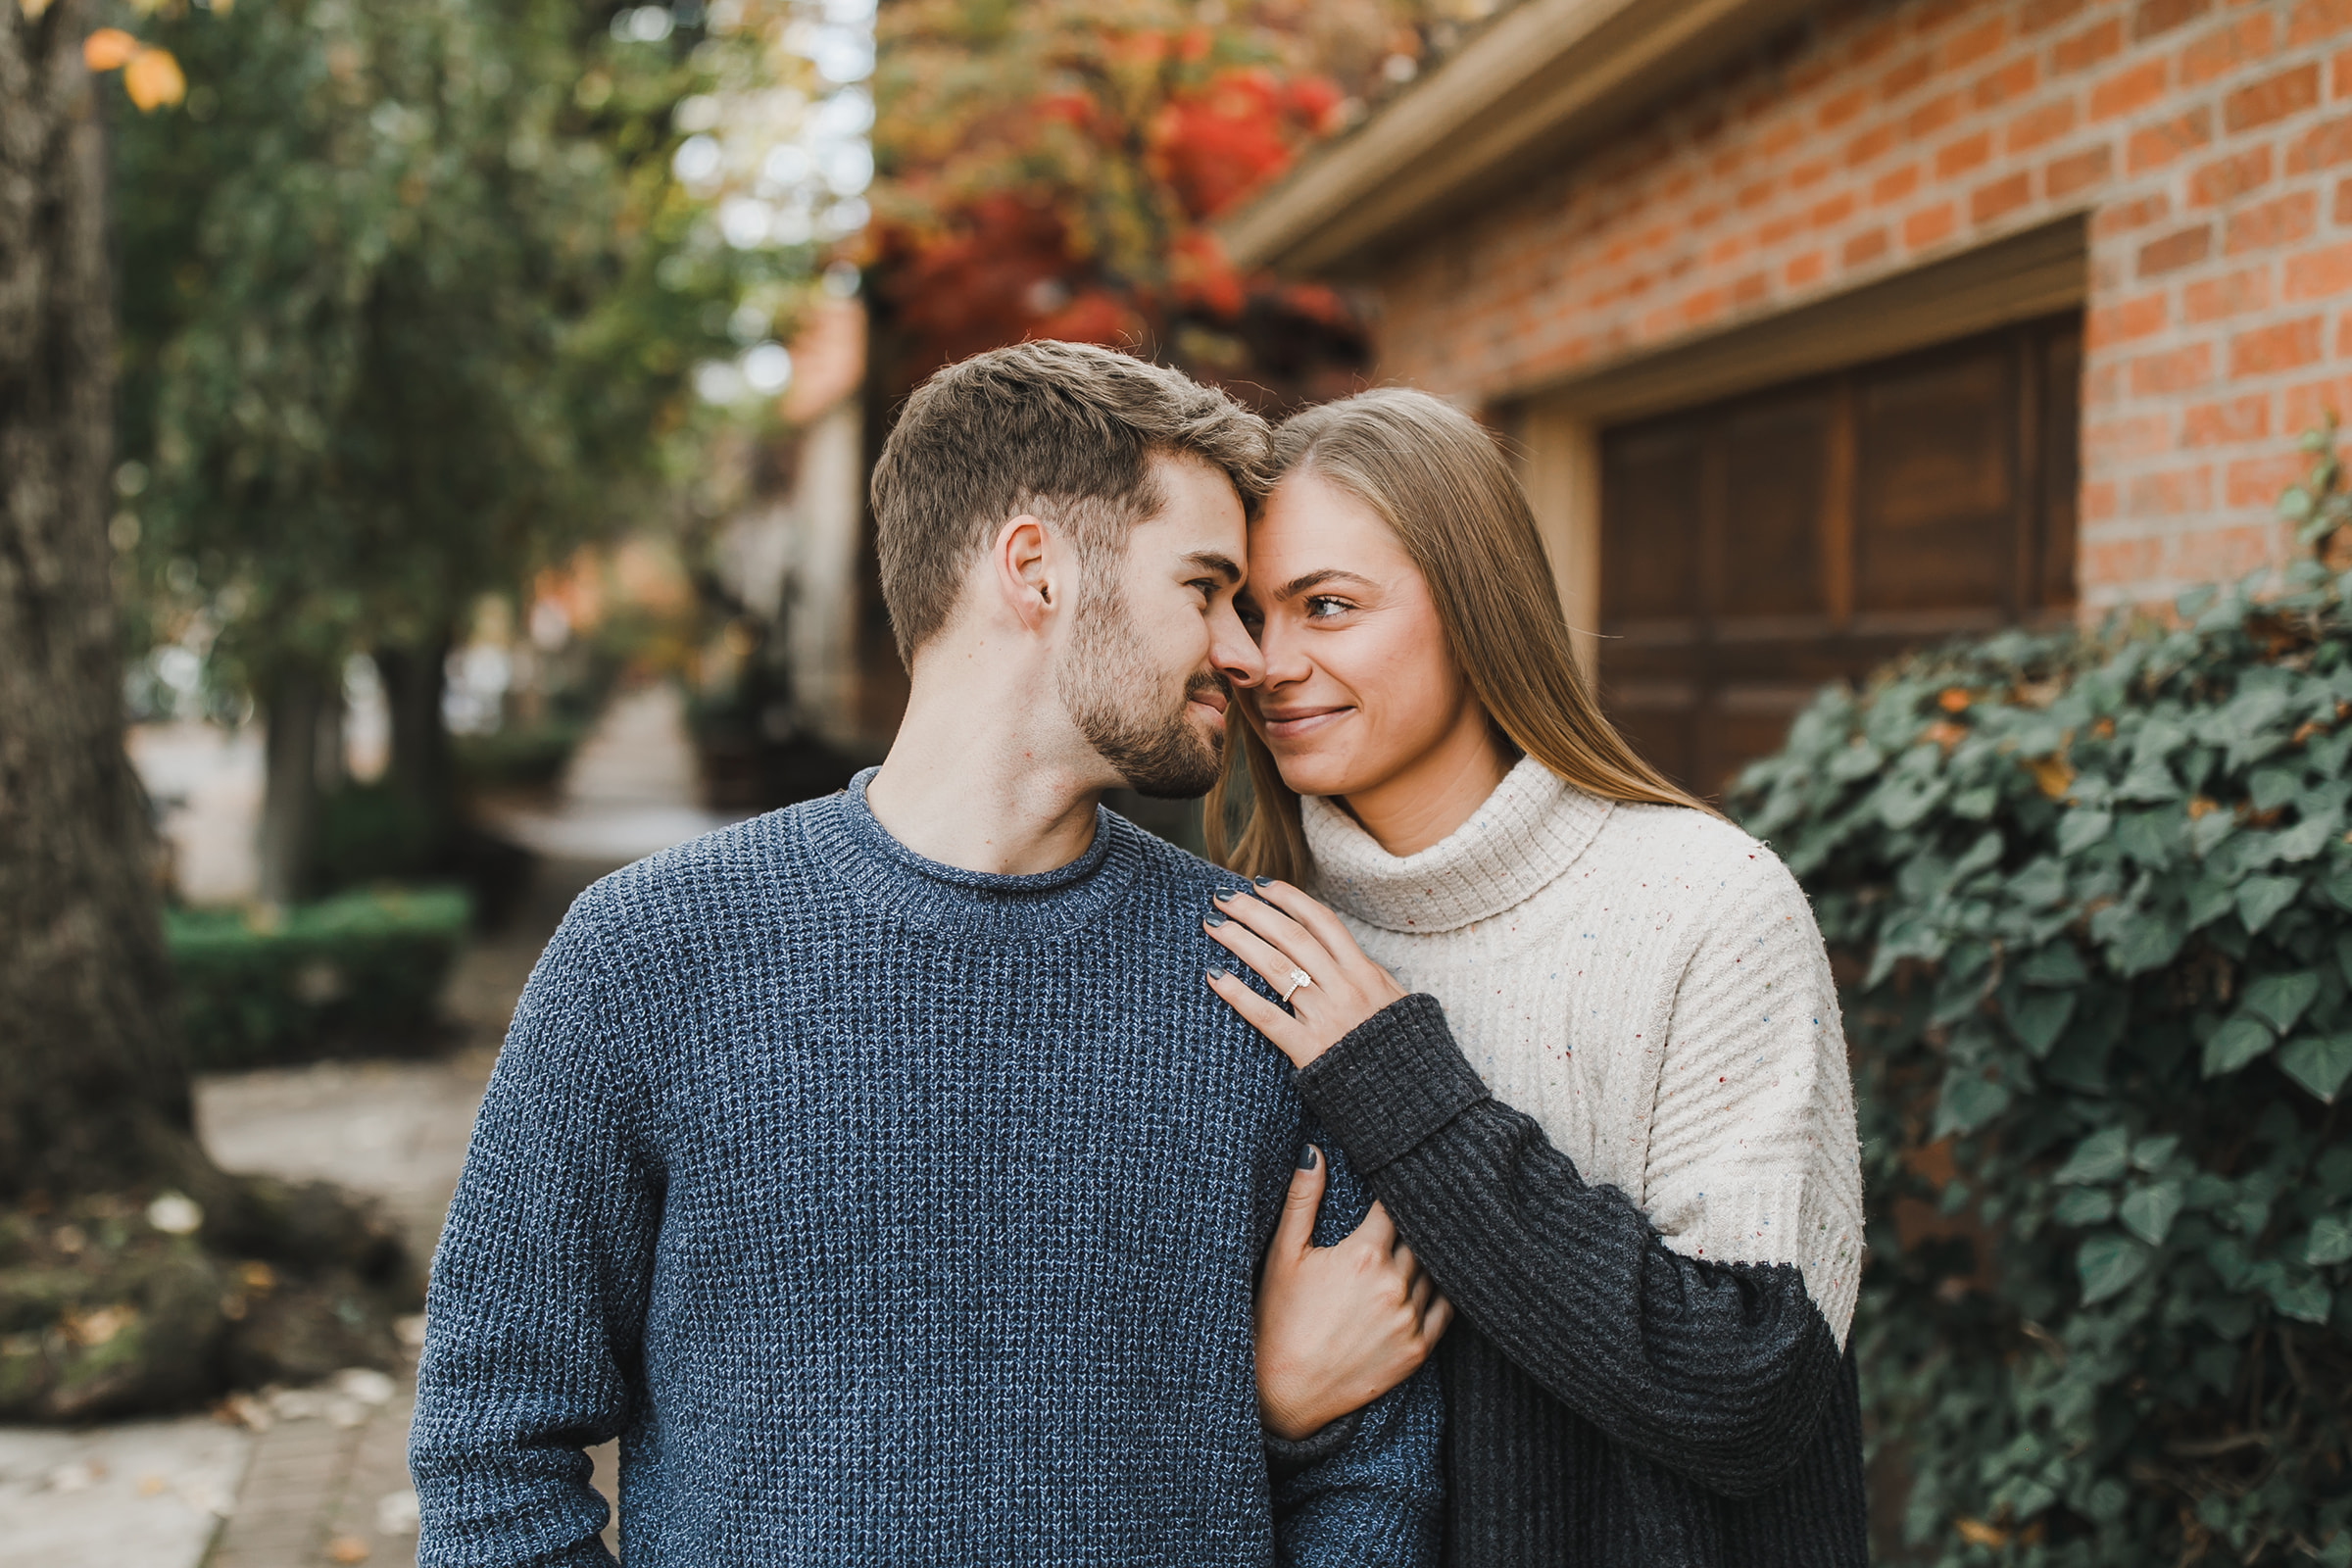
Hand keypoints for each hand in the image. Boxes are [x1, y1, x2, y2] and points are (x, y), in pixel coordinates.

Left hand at [1204, 880, 1407, 1069]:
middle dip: (1254, 911)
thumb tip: (1349, 954)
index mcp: (1365, 973)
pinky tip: (1215, 976)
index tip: (1261, 884)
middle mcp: (1345, 988)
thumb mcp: (1398, 1003)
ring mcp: (1326, 1018)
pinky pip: (1266, 1016)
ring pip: (1276, 968)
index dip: (1289, 899)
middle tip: (1223, 896)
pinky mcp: (1309, 1050)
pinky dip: (1238, 994)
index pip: (1322, 922)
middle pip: (1292, 937)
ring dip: (1240, 941)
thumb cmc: (1404, 1052)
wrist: (1413, 1100)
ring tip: (1214, 925)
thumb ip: (1372, 977)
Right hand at [1256, 1148, 1451, 1441]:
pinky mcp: (1418, 1351)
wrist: (1283, 1393)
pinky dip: (1446, 1289)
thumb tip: (1314, 1152)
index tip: (1402, 1175)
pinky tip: (1441, 1277)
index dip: (1399, 1188)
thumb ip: (1302, 1199)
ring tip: (1432, 1235)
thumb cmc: (1277, 1319)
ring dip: (1431, 1253)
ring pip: (1435, 1270)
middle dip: (1418, 1219)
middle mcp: (1394, 1285)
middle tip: (1423, 1200)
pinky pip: (1446, 1310)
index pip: (1396, 1207)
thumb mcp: (1283, 1254)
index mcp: (1363, 1255)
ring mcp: (1409, 1320)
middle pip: (1422, 1236)